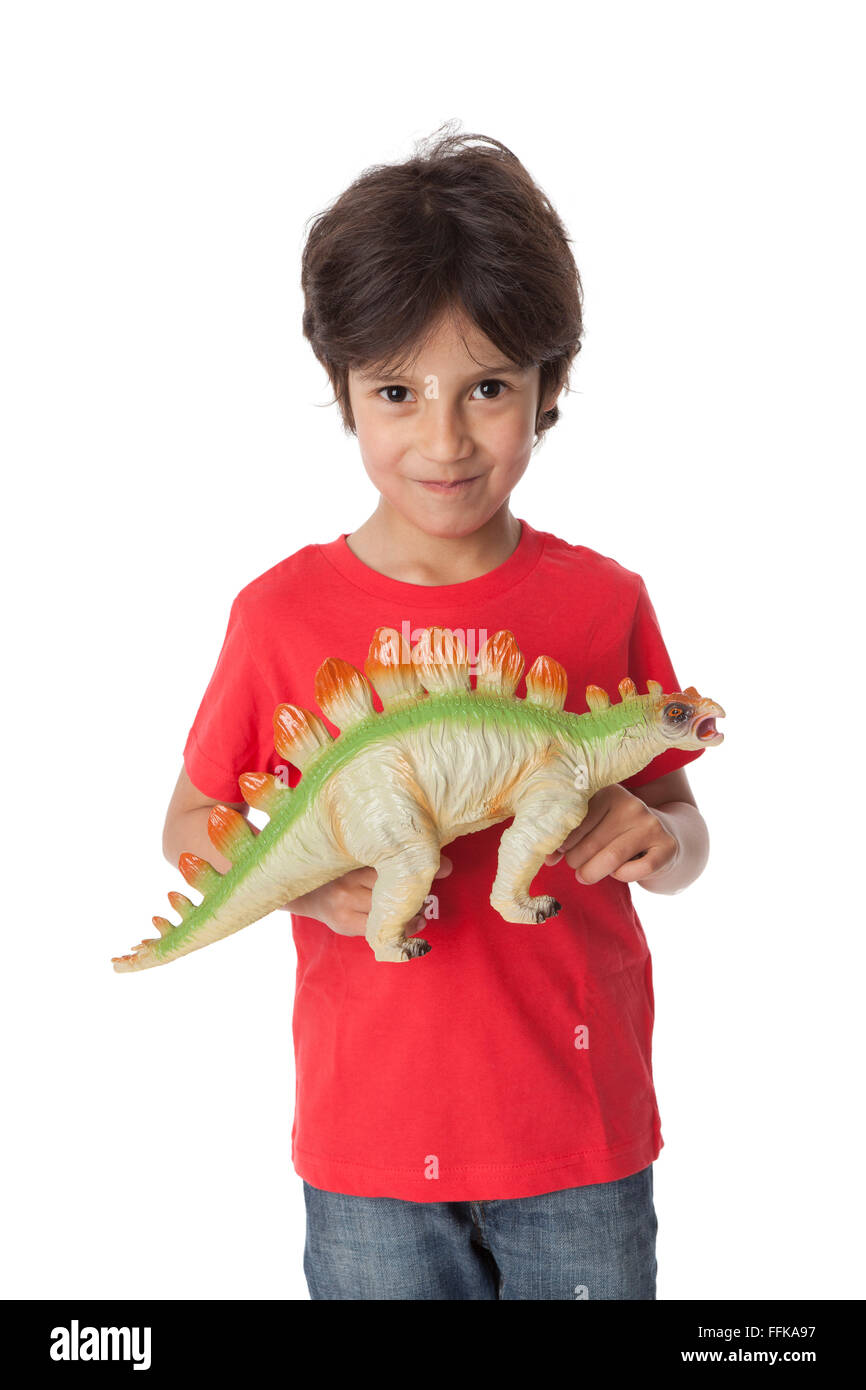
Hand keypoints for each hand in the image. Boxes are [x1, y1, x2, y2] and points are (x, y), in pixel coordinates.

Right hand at [285, 856, 452, 936]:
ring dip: (410, 914)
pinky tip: (409, 928)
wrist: (306, 892)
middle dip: (417, 893)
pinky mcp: (344, 922)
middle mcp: (350, 880)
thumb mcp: (361, 858)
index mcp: (355, 858)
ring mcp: (346, 903)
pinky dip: (398, 930)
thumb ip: (389, 858)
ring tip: (421, 915)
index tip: (448, 867)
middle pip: (393, 888)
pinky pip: (378, 929)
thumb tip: (438, 861)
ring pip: (389, 912)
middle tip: (430, 897)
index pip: (394, 863)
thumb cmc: (341, 872)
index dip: (422, 867)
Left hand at [542, 785, 679, 885]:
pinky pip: (635, 871)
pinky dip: (621, 877)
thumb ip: (570, 836)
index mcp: (609, 792)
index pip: (577, 820)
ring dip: (592, 872)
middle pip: (592, 842)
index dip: (562, 842)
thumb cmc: (615, 832)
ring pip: (612, 858)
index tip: (555, 855)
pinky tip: (618, 872)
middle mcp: (632, 804)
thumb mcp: (595, 825)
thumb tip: (547, 857)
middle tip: (575, 867)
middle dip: (576, 861)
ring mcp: (651, 824)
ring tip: (585, 876)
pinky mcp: (666, 846)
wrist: (660, 837)